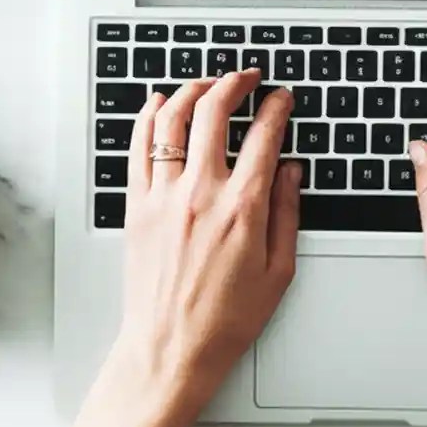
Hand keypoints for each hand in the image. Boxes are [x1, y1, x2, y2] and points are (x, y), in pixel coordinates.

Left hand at [62, 69, 300, 426]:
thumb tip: (290, 170)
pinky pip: (138, 148)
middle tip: (246, 76)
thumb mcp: (279, 272)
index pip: (264, 136)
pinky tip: (158, 104)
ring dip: (191, 90)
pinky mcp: (136, 207)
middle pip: (214, 113)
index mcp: (242, 210)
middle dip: (234, 82)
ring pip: (171, 120)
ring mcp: (163, 198)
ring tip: (206, 83)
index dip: (277, 107)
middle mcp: (200, 195)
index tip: (281, 98)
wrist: (170, 349)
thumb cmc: (224, 321)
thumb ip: (287, 212)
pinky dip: (148, 117)